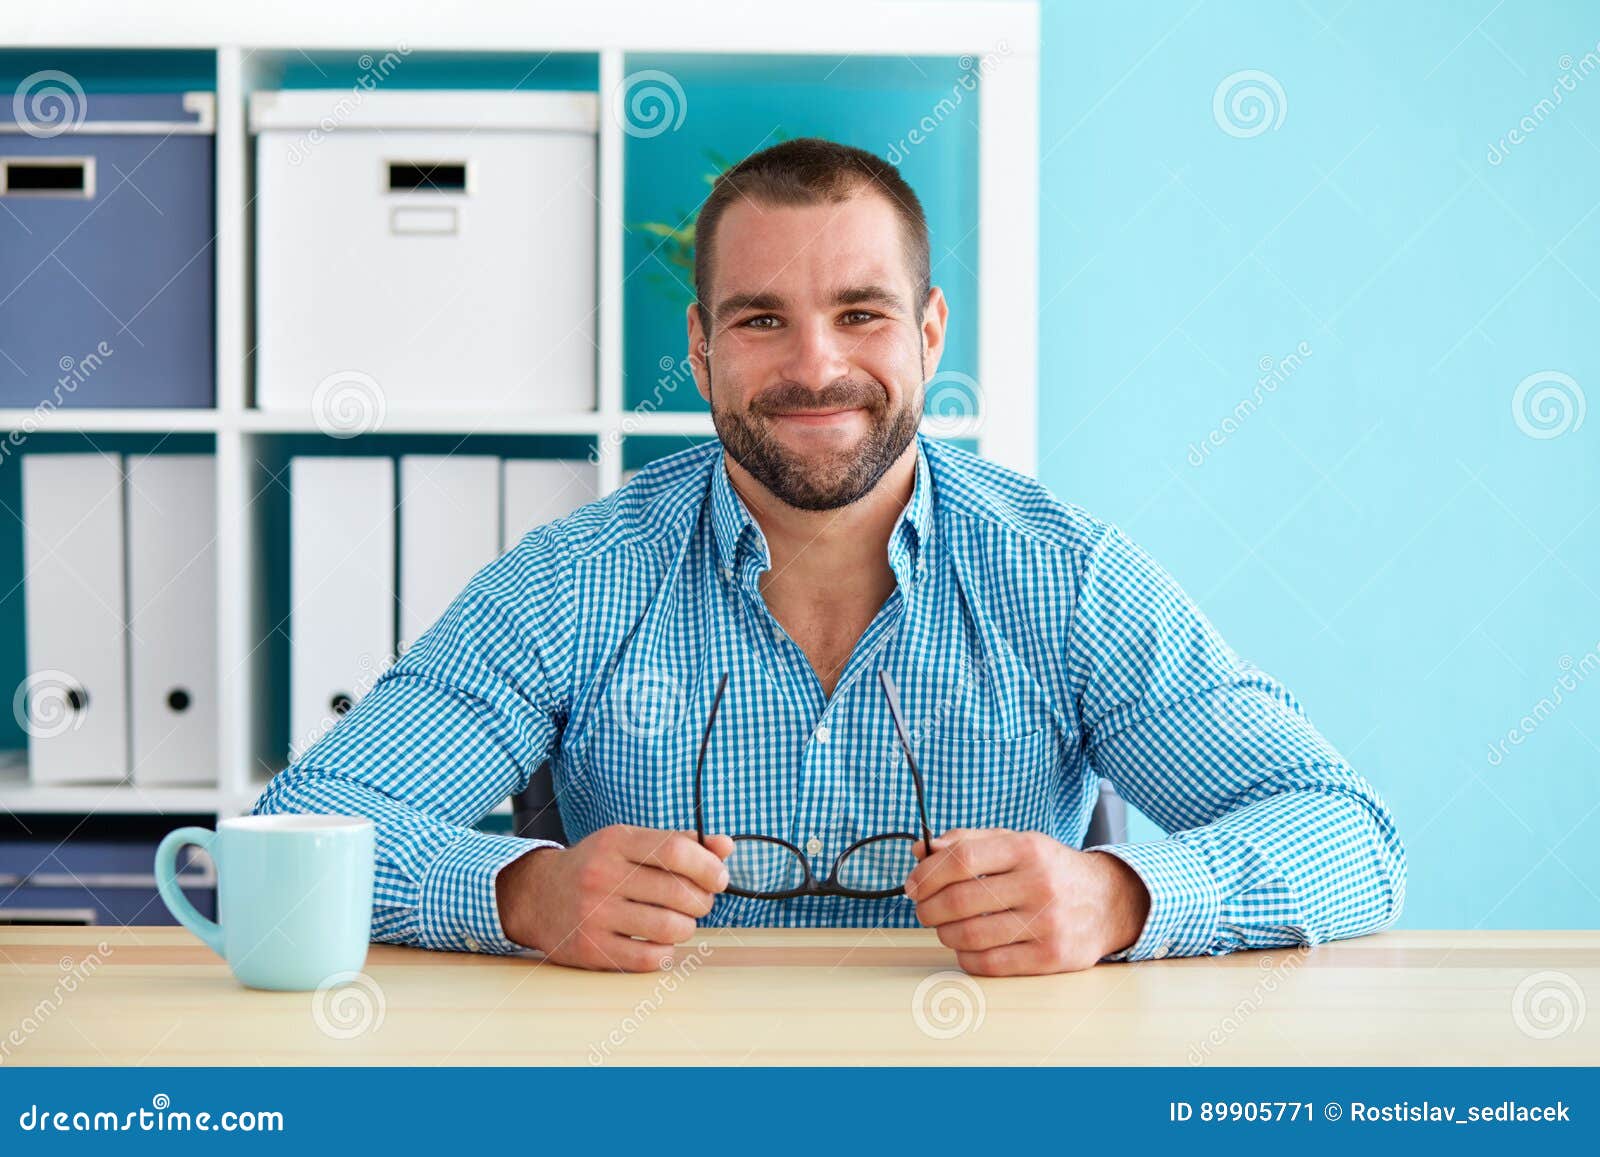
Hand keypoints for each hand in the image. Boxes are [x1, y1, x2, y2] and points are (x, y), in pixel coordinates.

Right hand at [496, 824, 733, 971]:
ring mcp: (594, 915)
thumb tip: (726, 846)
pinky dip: (665, 952)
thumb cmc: (597, 866)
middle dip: (702, 901)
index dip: (709, 866)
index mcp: (615, 842)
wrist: (536, 895)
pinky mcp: (590, 950)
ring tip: (678, 921)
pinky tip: (659, 942)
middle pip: (678, 893)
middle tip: (698, 901)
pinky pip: (649, 958)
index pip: (676, 850)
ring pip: (670, 928)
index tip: (719, 877)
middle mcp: (602, 876)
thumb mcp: (630, 842)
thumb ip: (680, 842)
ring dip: (686, 927)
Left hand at [904, 828, 1150, 975]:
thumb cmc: (1050, 870)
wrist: (1108, 901)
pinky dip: (966, 957)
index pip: (961, 858)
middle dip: (928, 907)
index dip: (926, 873)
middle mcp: (1039, 884)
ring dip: (944, 933)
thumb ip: (967, 842)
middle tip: (923, 909)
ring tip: (945, 927)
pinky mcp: (1051, 957)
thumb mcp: (1016, 842)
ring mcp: (1047, 923)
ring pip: (970, 935)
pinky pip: (989, 964)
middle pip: (960, 899)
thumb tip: (920, 851)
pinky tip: (966, 946)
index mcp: (1027, 848)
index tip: (912, 884)